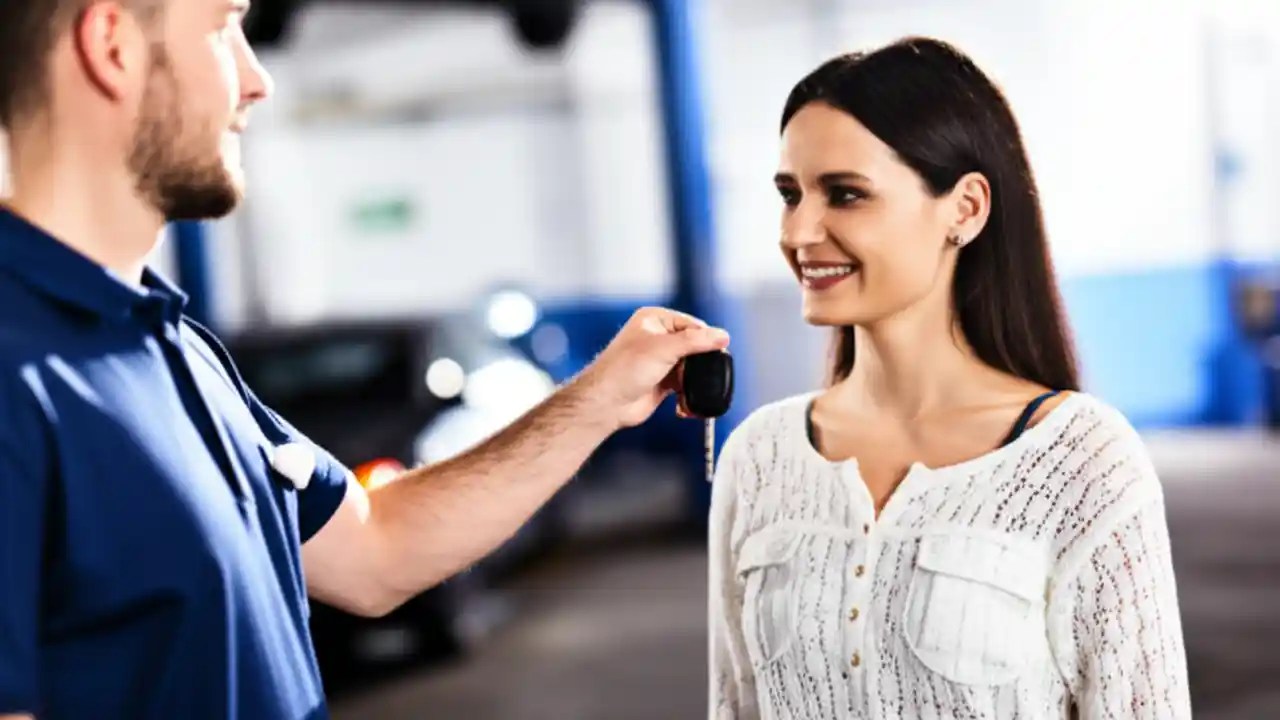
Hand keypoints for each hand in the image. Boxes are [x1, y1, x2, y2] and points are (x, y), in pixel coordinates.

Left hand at [573, 307, 730, 429]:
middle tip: (704, 373)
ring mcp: (660, 360)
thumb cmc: (622, 371)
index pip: (692, 324)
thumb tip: (722, 335)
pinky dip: (688, 393)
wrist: (606, 404)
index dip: (705, 337)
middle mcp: (657, 338)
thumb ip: (696, 341)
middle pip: (694, 346)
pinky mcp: (662, 381)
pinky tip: (683, 401)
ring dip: (694, 380)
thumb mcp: (663, 349)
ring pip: (691, 367)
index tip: (717, 349)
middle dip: (700, 362)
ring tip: (687, 387)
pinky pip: (686, 384)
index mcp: (654, 320)